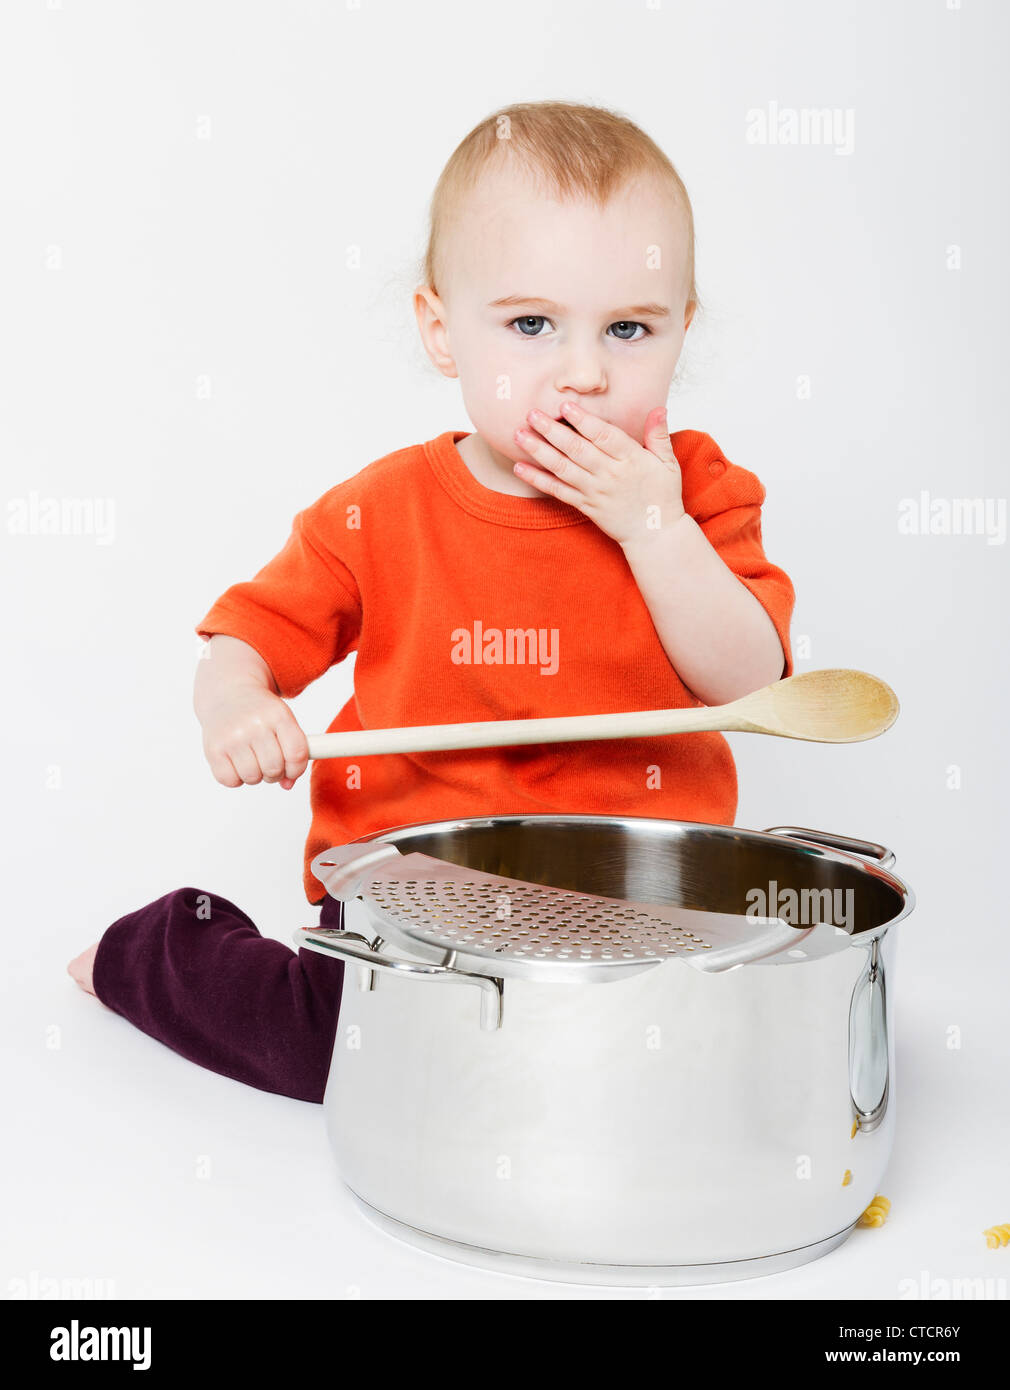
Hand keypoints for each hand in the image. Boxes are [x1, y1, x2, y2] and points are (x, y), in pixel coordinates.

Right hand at [200, 685, 309, 789]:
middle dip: (274, 772)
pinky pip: (230, 781)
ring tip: (251, 759)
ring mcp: (233, 737)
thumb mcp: (283, 722)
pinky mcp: (214, 749)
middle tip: (267, 760)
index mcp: (278, 716)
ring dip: (255, 775)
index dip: (296, 769)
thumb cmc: (260, 713)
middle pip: (274, 769)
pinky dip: (235, 778)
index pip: (296, 754)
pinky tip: (236, 762)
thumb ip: (293, 752)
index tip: (291, 768)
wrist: (227, 694)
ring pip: (253, 778)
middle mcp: (255, 725)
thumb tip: (288, 785)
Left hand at [513, 402, 685, 546]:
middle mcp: (610, 475)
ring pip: (563, 468)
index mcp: (631, 460)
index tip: (564, 405)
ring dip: (539, 451)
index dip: (583, 420)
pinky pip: (558, 491)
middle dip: (552, 430)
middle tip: (531, 413)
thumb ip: (659, 435)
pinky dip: (538, 480)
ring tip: (519, 435)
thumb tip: (658, 408)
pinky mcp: (585, 506)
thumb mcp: (668, 464)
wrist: (654, 535)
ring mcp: (595, 492)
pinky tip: (520, 467)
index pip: (604, 436)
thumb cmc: (662, 496)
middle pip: (577, 449)